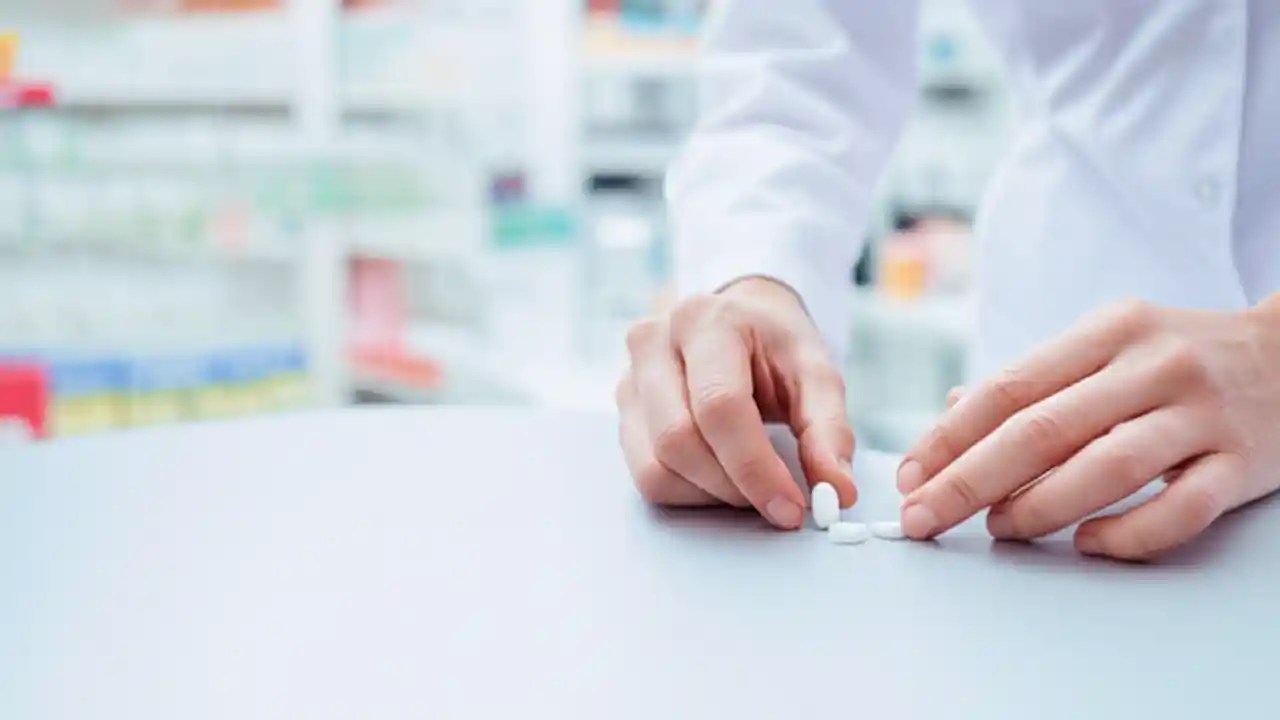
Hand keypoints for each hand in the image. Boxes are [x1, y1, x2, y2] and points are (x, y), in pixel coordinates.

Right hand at [616, 277, 855, 528]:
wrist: (735, 320)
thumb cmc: (774, 346)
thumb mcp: (815, 372)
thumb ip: (828, 430)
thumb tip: (837, 492)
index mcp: (705, 321)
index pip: (719, 407)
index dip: (755, 468)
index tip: (791, 508)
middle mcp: (653, 343)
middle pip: (679, 440)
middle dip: (734, 486)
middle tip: (776, 500)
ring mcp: (629, 378)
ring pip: (655, 467)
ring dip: (710, 494)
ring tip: (748, 482)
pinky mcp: (622, 411)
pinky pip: (645, 475)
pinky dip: (688, 492)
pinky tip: (720, 475)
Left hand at [897, 297, 1279, 559]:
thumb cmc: (1183, 356)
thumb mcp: (1111, 344)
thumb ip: (1037, 380)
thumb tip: (951, 413)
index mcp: (1109, 331)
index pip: (1009, 388)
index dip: (949, 436)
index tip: (909, 475)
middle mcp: (1152, 367)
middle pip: (1041, 429)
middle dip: (968, 479)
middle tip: (923, 517)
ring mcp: (1200, 415)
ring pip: (1105, 467)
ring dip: (1038, 507)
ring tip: (998, 528)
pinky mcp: (1242, 463)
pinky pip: (1180, 509)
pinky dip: (1127, 534)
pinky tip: (1087, 544)